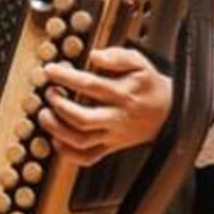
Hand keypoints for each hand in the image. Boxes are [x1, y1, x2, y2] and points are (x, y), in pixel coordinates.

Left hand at [38, 46, 172, 166]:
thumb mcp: (140, 63)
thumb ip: (118, 57)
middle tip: (49, 93)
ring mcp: (113, 136)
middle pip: (83, 118)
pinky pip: (87, 157)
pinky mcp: (110, 148)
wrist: (168, 112)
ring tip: (45, 115)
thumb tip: (94, 56)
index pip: (90, 85)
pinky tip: (56, 139)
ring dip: (57, 129)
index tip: (49, 70)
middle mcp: (117, 117)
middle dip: (59, 106)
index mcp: (123, 94)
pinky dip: (68, 153)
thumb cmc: (148, 85)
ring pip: (81, 141)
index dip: (66, 77)